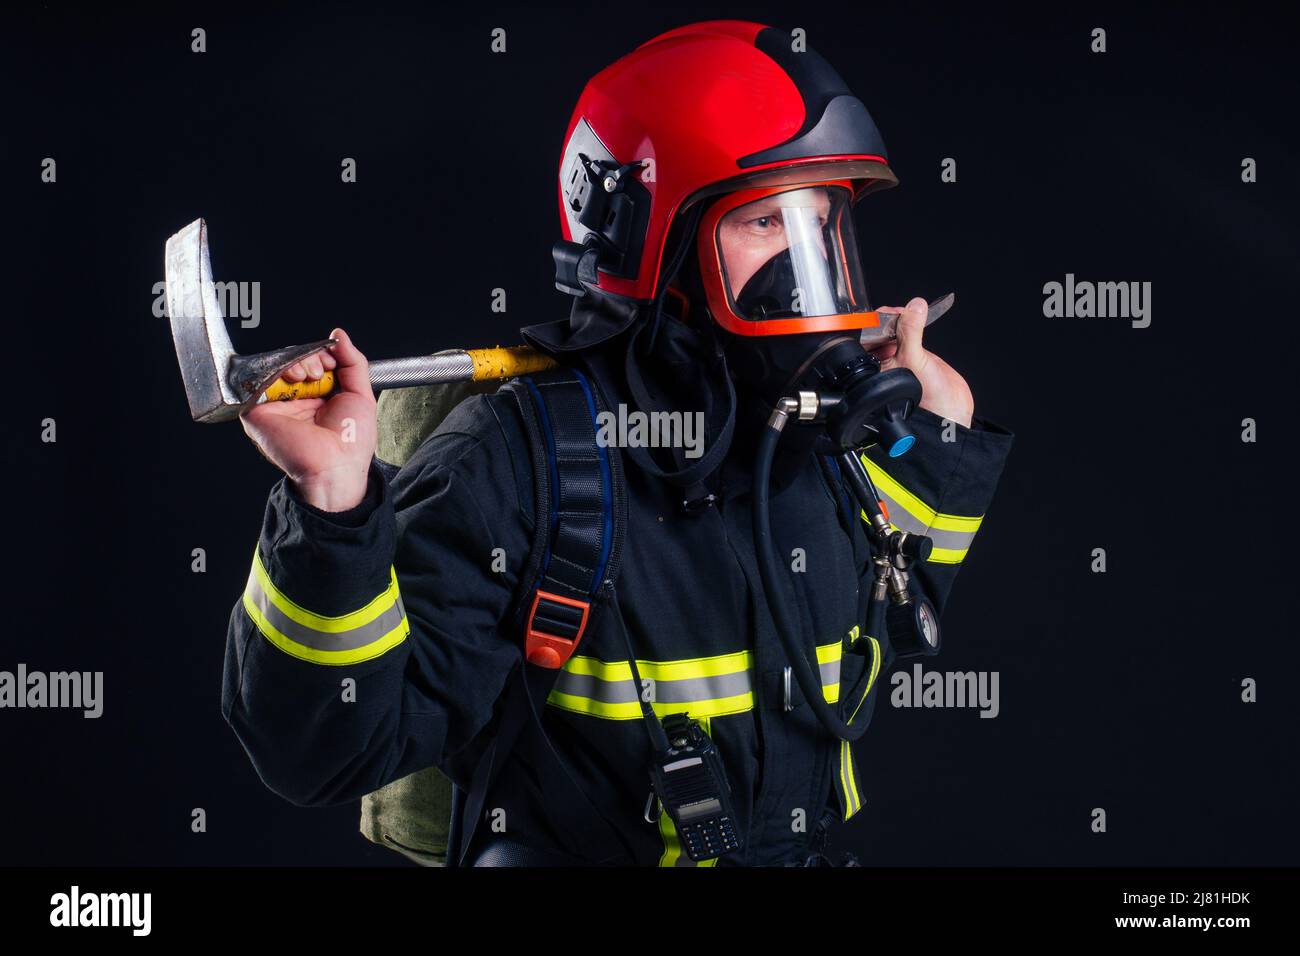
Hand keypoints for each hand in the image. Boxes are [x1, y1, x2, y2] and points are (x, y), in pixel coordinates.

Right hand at [239, 328, 377, 510]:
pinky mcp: (257, 411)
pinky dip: (276, 370)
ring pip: (275, 366)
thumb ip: (353, 362)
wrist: (337, 465)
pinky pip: (257, 379)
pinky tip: (295, 379)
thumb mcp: (361, 394)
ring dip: (295, 361)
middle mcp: (294, 400)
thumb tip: (339, 335)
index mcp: (316, 398)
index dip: (320, 356)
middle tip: (321, 372)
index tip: (332, 362)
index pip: (311, 363)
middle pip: (292, 361)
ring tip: (310, 377)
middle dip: (309, 357)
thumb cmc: (351, 442)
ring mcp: (275, 405)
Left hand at [869, 297, 973, 428]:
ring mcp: (899, 355)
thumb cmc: (928, 399)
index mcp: (874, 365)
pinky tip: (921, 317)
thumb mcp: (915, 360)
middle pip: (880, 328)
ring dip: (904, 318)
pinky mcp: (915, 351)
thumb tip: (914, 307)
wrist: (951, 410)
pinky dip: (916, 320)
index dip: (875, 321)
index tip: (890, 313)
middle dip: (891, 317)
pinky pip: (911, 330)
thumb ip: (911, 332)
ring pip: (895, 328)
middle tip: (903, 314)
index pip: (866, 335)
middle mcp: (883, 360)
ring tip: (914, 316)